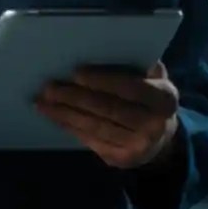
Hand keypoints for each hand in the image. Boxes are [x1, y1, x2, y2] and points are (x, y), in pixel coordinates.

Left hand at [34, 61, 179, 169]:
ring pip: (96, 127)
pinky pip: (91, 141)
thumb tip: (105, 49)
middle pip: (109, 110)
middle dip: (75, 98)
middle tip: (50, 88)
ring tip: (43, 102)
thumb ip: (137, 66)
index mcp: (164, 99)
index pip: (130, 88)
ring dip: (65, 114)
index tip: (76, 73)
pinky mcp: (121, 159)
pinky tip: (55, 116)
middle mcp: (154, 125)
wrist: (162, 141)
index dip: (102, 81)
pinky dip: (70, 127)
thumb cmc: (149, 99)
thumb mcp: (154, 79)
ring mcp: (138, 146)